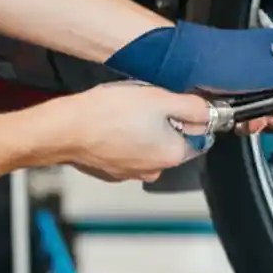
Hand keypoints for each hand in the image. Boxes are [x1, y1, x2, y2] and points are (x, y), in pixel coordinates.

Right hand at [36, 83, 210, 182]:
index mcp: (173, 154)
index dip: (190, 117)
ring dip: (142, 131)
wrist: (63, 129)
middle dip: (164, 123)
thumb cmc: (108, 114)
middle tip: (144, 105)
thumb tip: (210, 113)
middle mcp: (155, 170)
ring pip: (148, 146)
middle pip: (173, 142)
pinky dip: (122, 139)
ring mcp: (130, 173)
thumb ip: (192, 107)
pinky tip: (110, 124)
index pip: (200, 137)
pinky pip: (126, 152)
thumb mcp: (160, 99)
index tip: (174, 105)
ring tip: (124, 113)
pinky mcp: (110, 171)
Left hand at [105, 21, 272, 134]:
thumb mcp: (257, 67)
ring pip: (260, 111)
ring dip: (261, 122)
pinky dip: (242, 125)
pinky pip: (239, 118)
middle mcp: (254, 72)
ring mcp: (237, 87)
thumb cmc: (213, 60)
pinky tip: (240, 126)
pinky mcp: (220, 101)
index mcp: (268, 58)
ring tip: (253, 124)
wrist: (173, 67)